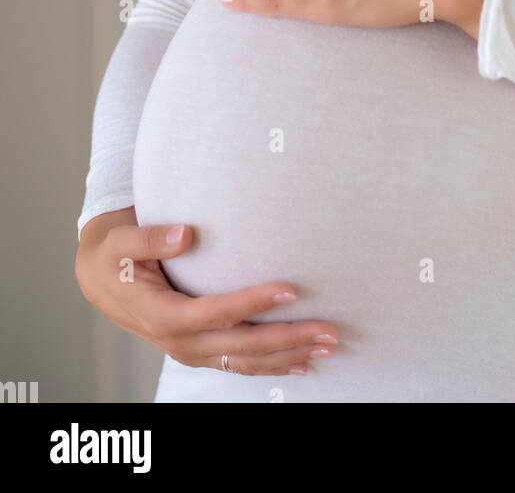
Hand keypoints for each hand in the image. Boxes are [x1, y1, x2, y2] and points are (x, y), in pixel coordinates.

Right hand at [75, 208, 339, 376]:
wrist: (101, 281)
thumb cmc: (114, 256)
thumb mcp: (119, 241)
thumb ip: (149, 237)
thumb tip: (185, 234)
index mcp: (162, 314)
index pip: (216, 313)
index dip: (253, 303)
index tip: (290, 290)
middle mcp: (180, 341)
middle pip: (242, 344)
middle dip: (288, 339)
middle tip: (329, 330)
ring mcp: (191, 350)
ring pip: (246, 360)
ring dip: (289, 354)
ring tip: (328, 346)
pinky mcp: (200, 349)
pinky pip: (240, 363)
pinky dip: (272, 364)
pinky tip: (301, 362)